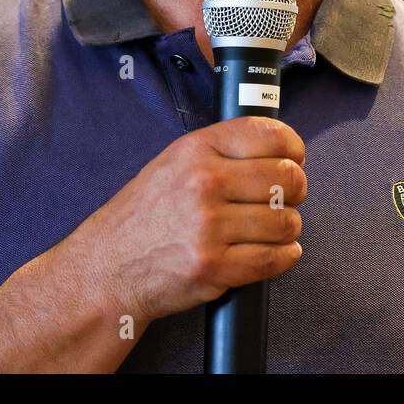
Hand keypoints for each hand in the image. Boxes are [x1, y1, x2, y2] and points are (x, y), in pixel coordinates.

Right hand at [84, 116, 306, 324]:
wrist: (108, 268)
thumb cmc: (145, 215)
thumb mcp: (174, 163)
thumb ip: (221, 151)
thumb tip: (280, 150)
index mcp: (196, 150)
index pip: (269, 135)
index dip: (293, 147)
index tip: (294, 158)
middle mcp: (204, 183)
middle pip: (287, 178)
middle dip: (295, 190)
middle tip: (285, 198)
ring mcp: (209, 227)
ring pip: (286, 221)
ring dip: (287, 228)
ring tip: (270, 229)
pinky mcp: (214, 267)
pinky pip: (275, 258)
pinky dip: (284, 256)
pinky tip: (274, 251)